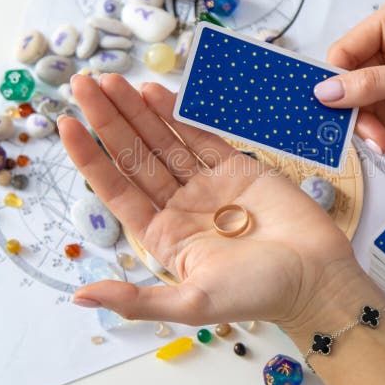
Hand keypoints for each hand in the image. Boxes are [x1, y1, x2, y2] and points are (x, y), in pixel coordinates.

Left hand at [59, 74, 361, 327]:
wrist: (317, 278)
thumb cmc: (259, 294)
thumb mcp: (191, 304)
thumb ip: (136, 300)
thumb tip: (81, 298)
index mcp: (163, 236)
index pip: (117, 189)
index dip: (90, 157)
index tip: (67, 125)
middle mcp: (180, 206)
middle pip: (135, 156)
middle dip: (108, 120)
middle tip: (83, 84)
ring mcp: (208, 184)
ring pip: (164, 140)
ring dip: (137, 110)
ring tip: (110, 81)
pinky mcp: (238, 167)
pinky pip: (202, 135)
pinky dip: (178, 114)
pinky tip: (154, 93)